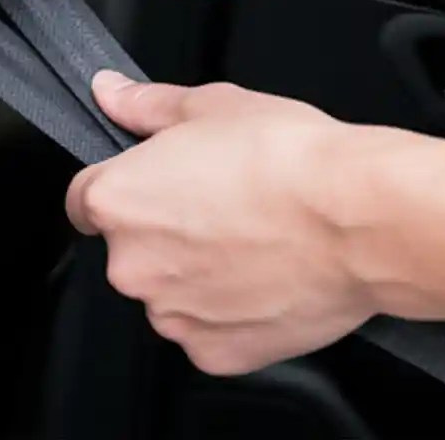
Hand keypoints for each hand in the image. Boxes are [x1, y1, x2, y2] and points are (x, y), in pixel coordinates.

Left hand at [65, 71, 377, 374]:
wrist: (359, 218)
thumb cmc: (289, 160)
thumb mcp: (210, 105)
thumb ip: (145, 105)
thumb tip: (110, 92)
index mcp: (116, 201)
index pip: (85, 201)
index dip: (122, 190)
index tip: (154, 190)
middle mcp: (131, 265)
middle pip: (131, 250)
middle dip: (165, 233)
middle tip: (222, 210)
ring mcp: (171, 314)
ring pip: (170, 293)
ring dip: (196, 276)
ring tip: (253, 243)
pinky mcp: (213, 353)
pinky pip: (209, 332)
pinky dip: (232, 314)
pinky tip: (268, 281)